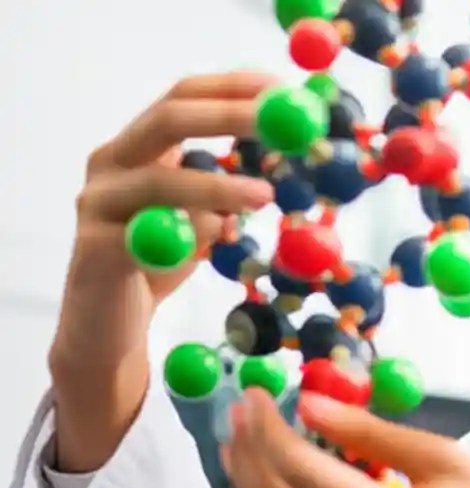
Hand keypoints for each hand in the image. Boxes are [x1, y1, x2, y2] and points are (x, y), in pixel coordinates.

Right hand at [49, 72, 276, 471]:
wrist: (109, 329)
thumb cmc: (157, 264)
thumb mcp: (202, 220)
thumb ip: (226, 190)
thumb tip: (283, 161)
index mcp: (136, 148)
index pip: (181, 97)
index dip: (231, 86)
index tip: (280, 87)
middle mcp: (110, 165)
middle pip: (166, 120)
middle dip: (227, 115)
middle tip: (278, 122)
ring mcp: (98, 206)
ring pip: (158, 180)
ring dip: (218, 186)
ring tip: (266, 196)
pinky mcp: (96, 250)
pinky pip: (148, 235)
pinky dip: (187, 237)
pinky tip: (214, 245)